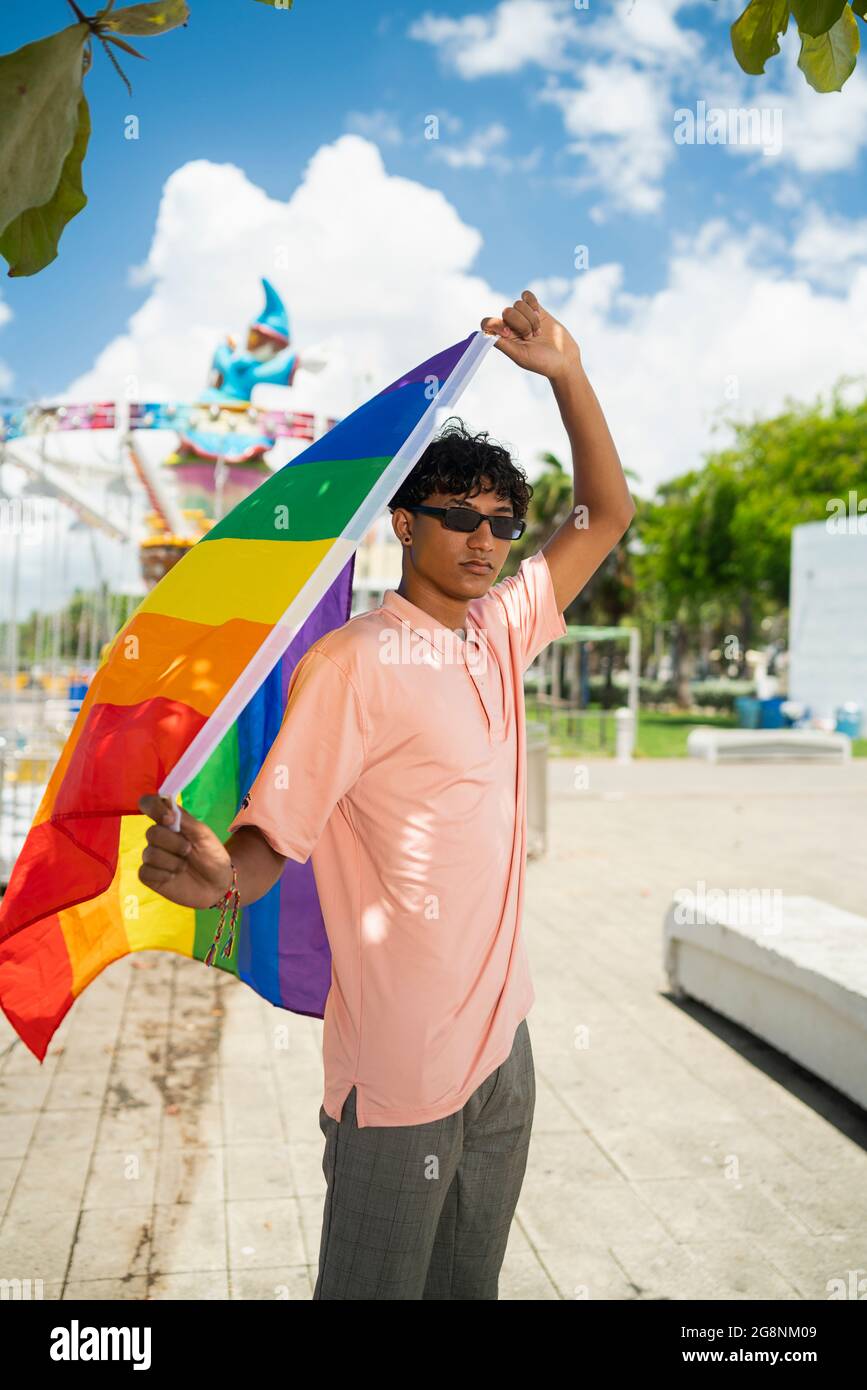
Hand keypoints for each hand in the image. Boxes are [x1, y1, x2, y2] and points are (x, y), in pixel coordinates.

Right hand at [137, 794, 232, 909]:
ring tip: (184, 866)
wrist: (217, 883)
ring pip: (150, 854)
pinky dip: (163, 874)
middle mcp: (158, 837)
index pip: (149, 804)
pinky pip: (145, 871)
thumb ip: (184, 819)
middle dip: (174, 843)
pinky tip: (174, 877)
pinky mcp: (148, 875)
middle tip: (189, 850)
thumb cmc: (211, 855)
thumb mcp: (203, 834)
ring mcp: (152, 856)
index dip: (153, 807)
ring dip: (172, 862)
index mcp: (169, 822)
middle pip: (151, 833)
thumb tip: (166, 804)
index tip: (170, 819)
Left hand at [480, 289, 580, 381]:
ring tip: (538, 332)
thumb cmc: (542, 362)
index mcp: (503, 339)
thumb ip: (503, 344)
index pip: (487, 323)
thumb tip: (485, 333)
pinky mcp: (536, 309)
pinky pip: (526, 296)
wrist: (564, 360)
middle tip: (530, 337)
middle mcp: (510, 326)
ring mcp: (523, 317)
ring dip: (531, 318)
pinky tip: (539, 314)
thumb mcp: (520, 356)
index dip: (496, 324)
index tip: (508, 333)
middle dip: (521, 324)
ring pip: (518, 304)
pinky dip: (532, 302)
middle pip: (506, 311)